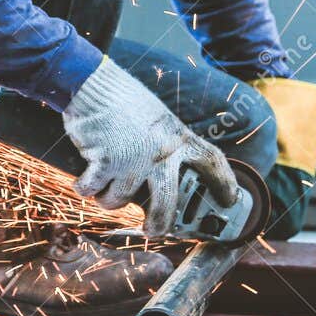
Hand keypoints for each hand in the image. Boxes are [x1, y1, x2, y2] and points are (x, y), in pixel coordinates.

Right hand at [62, 57, 237, 234]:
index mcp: (176, 137)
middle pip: (167, 203)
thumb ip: (166, 144)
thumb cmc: (122, 100)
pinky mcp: (106, 162)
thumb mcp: (157, 119)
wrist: (92, 84)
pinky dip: (85, 187)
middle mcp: (160, 152)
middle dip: (160, 224)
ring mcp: (133, 160)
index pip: (211, 161)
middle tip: (153, 230)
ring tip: (102, 187)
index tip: (230, 200)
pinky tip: (84, 179)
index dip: (224, 182)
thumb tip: (167, 174)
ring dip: (107, 198)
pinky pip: (92, 191)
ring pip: (119, 200)